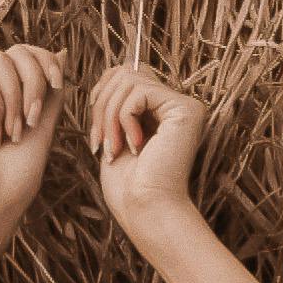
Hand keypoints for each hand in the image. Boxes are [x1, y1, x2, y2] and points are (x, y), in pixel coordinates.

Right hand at [0, 41, 63, 248]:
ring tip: (13, 133)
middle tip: (33, 118)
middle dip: (33, 81)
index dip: (44, 61)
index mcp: (2, 97)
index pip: (24, 56)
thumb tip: (61, 52)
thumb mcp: (43, 125)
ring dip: (15, 98)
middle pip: (14, 52)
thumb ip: (50, 88)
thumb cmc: (15, 177)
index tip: (58, 83)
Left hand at [91, 61, 206, 250]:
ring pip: (129, 79)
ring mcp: (184, 105)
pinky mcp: (186, 109)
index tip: (97, 132)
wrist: (146, 211)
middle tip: (100, 143)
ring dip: (109, 115)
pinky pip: (138, 92)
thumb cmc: (129, 185)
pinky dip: (124, 118)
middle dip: (102, 105)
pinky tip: (133, 147)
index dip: (101, 94)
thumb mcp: (115, 134)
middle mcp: (176, 103)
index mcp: (161, 109)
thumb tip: (110, 72)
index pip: (126, 73)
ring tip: (113, 148)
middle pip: (125, 72)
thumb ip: (116, 102)